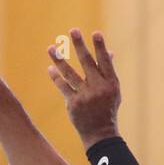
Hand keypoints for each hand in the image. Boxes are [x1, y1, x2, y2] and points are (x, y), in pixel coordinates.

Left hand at [46, 29, 121, 148]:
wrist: (100, 133)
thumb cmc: (107, 108)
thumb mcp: (113, 90)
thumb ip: (108, 71)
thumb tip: (108, 51)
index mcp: (111, 83)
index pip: (105, 61)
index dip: (100, 47)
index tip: (95, 33)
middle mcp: (99, 88)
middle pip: (87, 63)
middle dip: (79, 46)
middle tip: (73, 31)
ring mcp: (86, 96)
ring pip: (71, 73)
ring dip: (59, 59)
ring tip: (51, 47)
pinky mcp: (74, 104)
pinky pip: (63, 87)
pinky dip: (56, 77)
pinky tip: (50, 68)